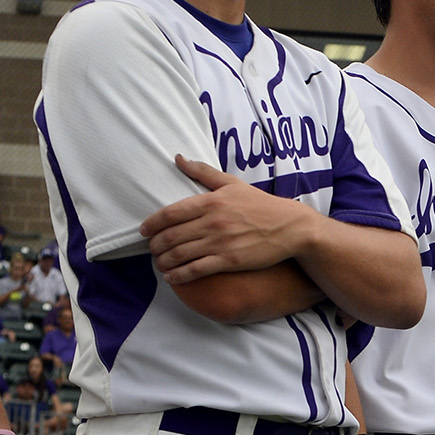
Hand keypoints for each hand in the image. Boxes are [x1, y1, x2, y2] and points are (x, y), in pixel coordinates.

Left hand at [141, 156, 311, 283]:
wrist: (290, 227)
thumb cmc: (261, 204)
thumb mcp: (232, 183)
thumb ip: (203, 172)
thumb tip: (179, 158)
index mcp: (211, 201)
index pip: (171, 213)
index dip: (152, 223)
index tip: (144, 230)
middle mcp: (213, 222)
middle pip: (171, 236)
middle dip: (155, 246)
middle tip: (151, 249)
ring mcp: (220, 242)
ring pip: (180, 254)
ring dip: (163, 261)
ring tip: (160, 263)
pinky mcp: (229, 260)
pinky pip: (196, 270)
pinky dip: (179, 275)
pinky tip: (173, 276)